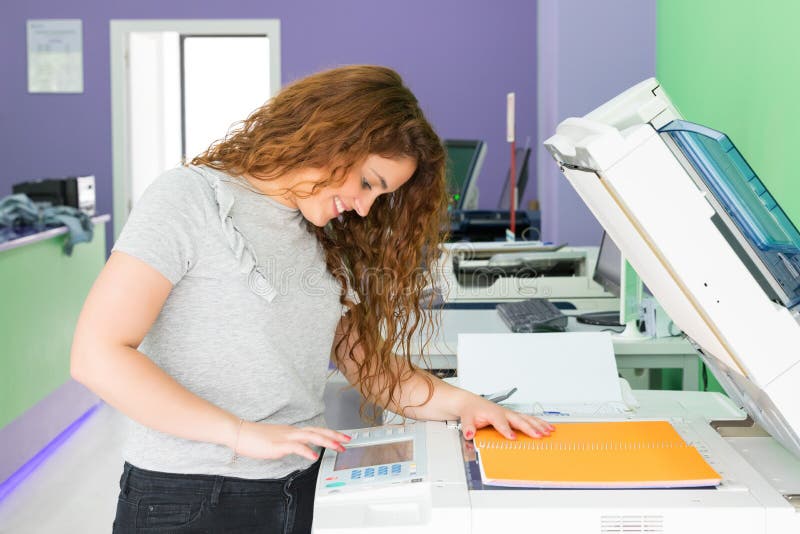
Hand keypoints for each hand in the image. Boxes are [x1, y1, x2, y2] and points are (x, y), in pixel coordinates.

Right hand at [235, 422, 350, 460]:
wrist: (240, 432)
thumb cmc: (255, 437)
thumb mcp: (277, 440)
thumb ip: (290, 444)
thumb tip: (301, 450)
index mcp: (292, 431)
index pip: (315, 430)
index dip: (330, 433)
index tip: (342, 437)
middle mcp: (292, 432)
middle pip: (317, 431)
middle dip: (334, 436)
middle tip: (348, 441)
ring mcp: (285, 437)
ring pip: (310, 436)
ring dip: (326, 441)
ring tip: (337, 447)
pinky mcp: (278, 445)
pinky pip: (295, 447)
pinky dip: (307, 451)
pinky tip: (314, 457)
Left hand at [455, 391, 553, 440]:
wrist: (470, 402)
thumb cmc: (471, 410)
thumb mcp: (466, 418)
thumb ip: (468, 426)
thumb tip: (469, 434)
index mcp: (493, 413)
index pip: (500, 422)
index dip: (506, 430)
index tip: (512, 437)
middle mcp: (504, 412)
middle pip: (519, 420)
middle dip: (529, 428)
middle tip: (539, 435)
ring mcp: (510, 414)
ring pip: (527, 418)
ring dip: (538, 425)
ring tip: (549, 431)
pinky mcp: (513, 416)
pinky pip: (528, 419)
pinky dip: (539, 422)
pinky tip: (547, 427)